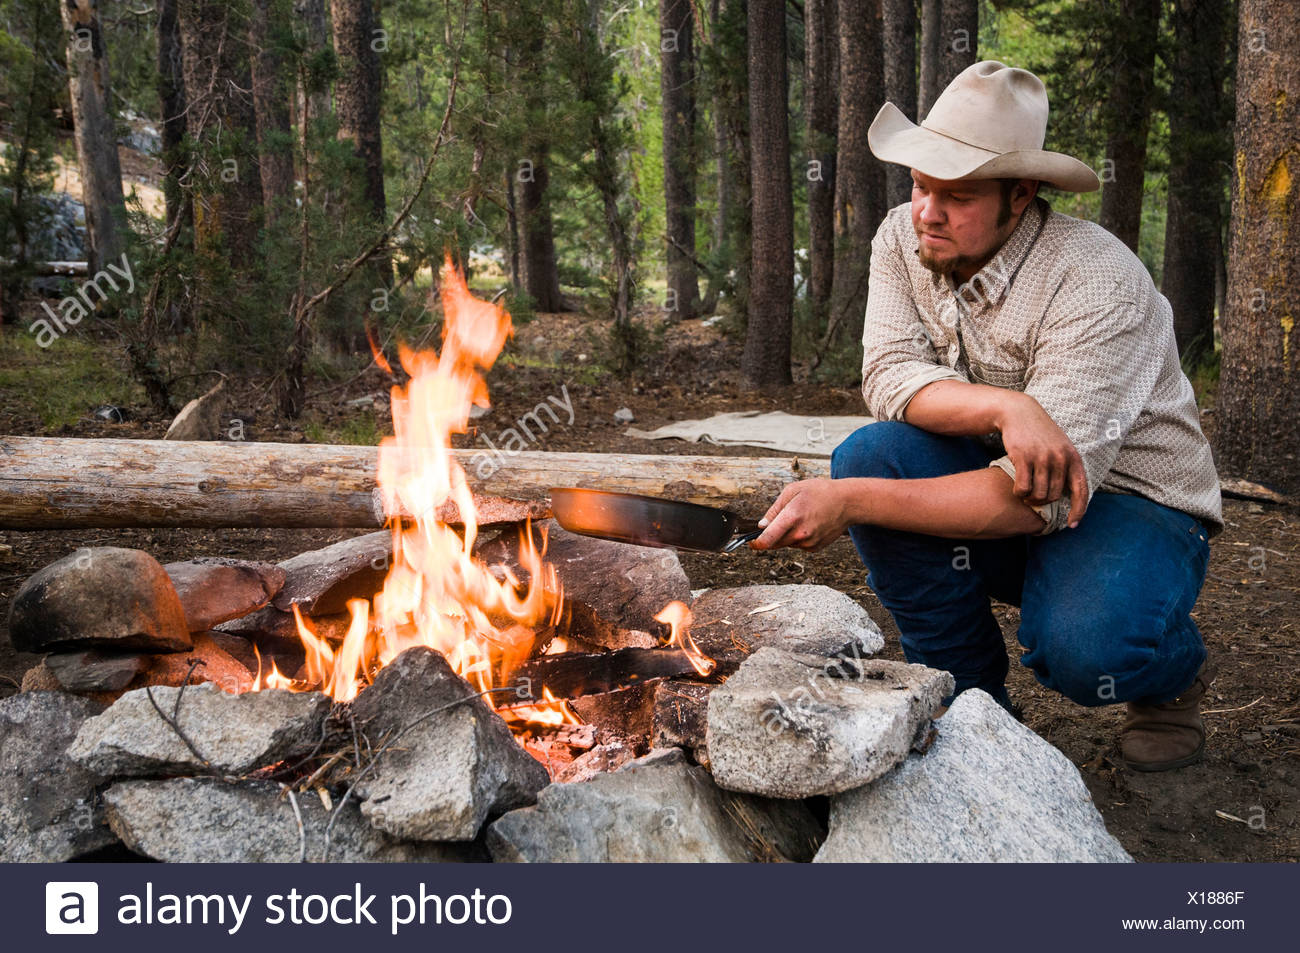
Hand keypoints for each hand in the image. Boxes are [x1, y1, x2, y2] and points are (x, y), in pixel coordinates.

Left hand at [751, 479, 850, 550]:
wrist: (848, 502)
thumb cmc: (820, 492)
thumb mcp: (793, 491)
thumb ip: (774, 510)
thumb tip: (762, 526)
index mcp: (792, 517)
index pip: (767, 539)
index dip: (755, 543)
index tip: (750, 542)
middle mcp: (800, 534)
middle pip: (774, 543)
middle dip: (771, 535)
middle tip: (780, 519)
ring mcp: (808, 543)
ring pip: (786, 544)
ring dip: (785, 535)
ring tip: (800, 517)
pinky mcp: (815, 548)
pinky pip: (798, 545)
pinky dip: (797, 537)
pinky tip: (809, 524)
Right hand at [995, 392, 1088, 526]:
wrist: (1018, 413)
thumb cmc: (1039, 433)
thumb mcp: (1060, 446)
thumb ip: (1066, 467)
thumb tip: (1071, 495)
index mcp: (1073, 457)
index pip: (1081, 490)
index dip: (1079, 510)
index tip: (1072, 524)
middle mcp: (1060, 458)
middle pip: (1054, 496)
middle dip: (1043, 502)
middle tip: (1034, 499)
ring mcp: (1042, 458)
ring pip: (1038, 494)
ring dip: (1030, 499)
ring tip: (1025, 494)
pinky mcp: (1023, 458)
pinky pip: (1023, 488)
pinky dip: (1019, 493)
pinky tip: (1016, 489)